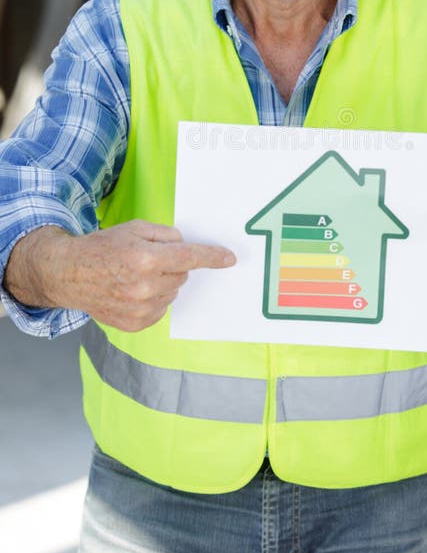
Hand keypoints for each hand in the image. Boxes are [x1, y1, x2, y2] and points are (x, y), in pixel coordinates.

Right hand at [5, 220, 235, 331]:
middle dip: (172, 266)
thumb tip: (185, 246)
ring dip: (163, 284)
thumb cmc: (102, 248)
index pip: (189, 257)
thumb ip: (165, 235)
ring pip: (173, 293)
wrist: (70, 274)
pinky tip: (132, 291)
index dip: (212, 257)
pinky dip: (154, 300)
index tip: (229, 258)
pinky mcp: (135, 324)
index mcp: (145, 258)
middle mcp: (145, 286)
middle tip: (147, 260)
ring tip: (135, 276)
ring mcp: (140, 309)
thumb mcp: (134, 228)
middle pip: (182, 275)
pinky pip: (161, 309)